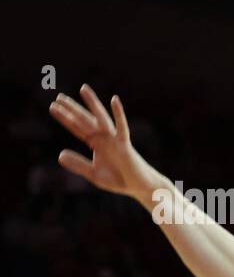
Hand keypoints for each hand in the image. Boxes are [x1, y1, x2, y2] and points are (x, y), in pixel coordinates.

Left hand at [48, 85, 157, 201]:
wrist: (139, 187)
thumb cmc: (119, 180)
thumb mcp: (94, 174)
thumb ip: (79, 164)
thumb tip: (60, 154)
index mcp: (96, 144)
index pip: (78, 128)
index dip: (65, 119)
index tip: (53, 107)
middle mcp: (104, 138)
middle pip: (86, 120)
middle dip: (73, 109)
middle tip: (59, 97)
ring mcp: (115, 139)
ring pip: (101, 119)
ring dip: (92, 104)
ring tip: (83, 89)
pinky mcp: (125, 144)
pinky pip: (121, 127)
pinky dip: (119, 114)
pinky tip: (114, 100)